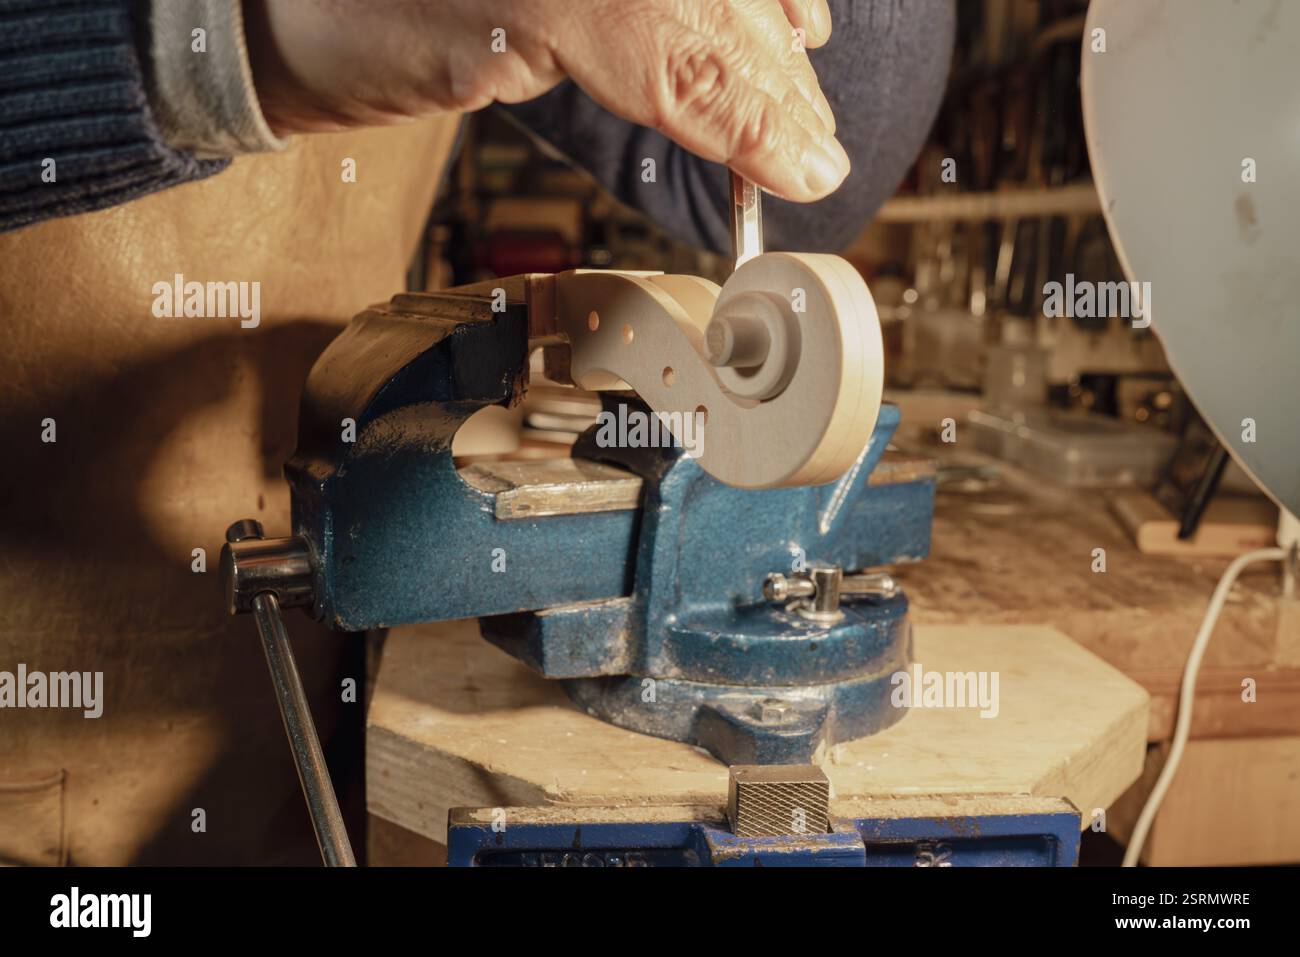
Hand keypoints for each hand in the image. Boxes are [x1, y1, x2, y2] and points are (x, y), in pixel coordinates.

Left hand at [244, 0, 847, 200]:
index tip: (803, 167)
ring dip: (767, 43)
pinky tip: (789, 19)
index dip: (743, 104)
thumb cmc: (343, 18)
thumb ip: (551, 60)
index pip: (665, 29)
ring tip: (804, 107)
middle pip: (706, 0)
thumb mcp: (430, 51)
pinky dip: (750, 1)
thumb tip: (638, 86)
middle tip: (815, 156)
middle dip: (769, 80)